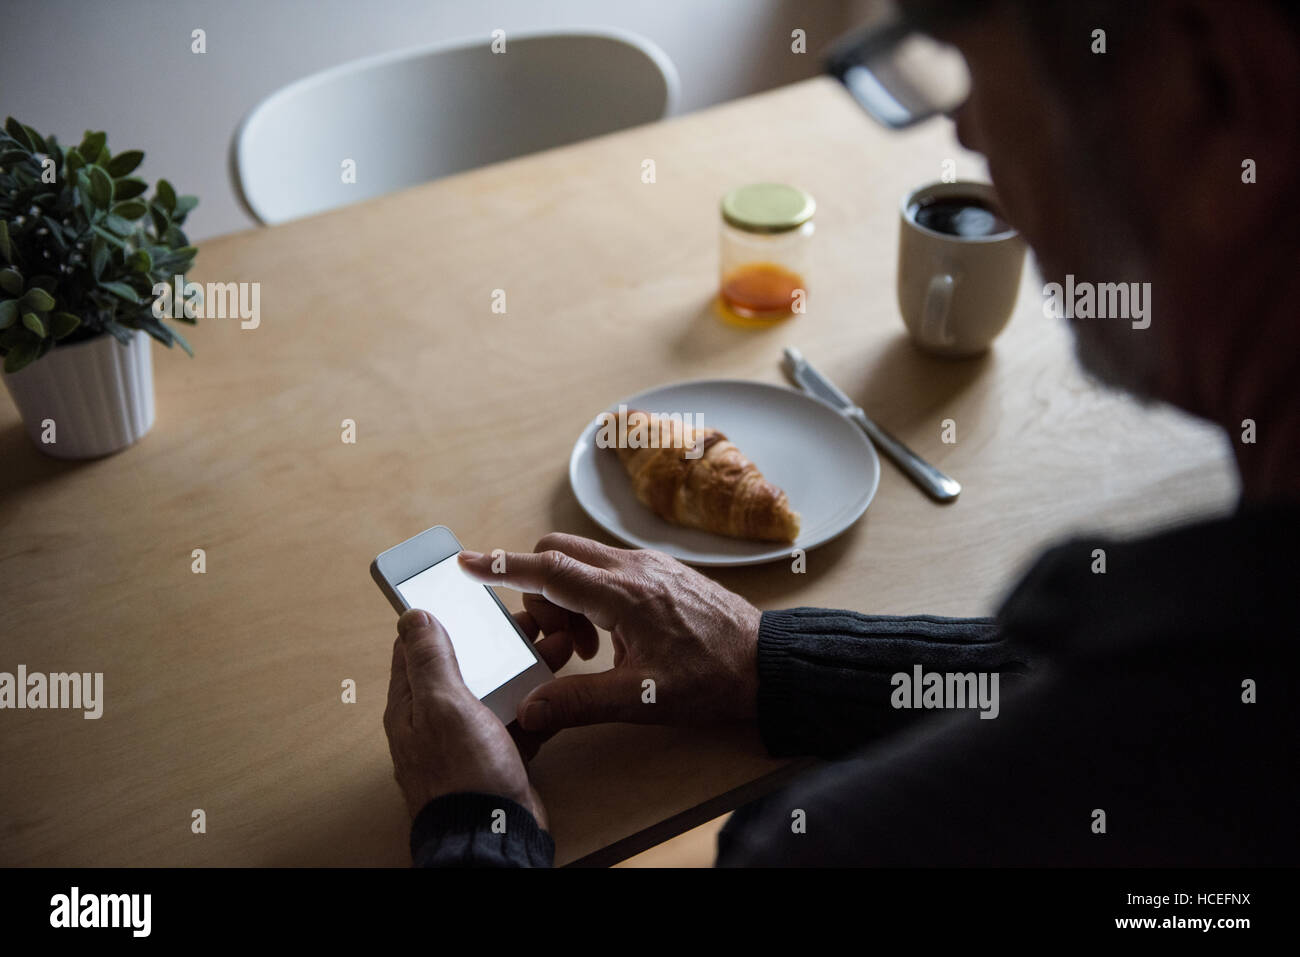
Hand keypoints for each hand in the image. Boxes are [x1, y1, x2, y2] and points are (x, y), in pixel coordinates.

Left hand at [383, 608, 546, 825]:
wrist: (492, 835)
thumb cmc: (460, 776)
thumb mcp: (441, 704)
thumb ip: (429, 659)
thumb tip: (413, 617)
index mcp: (412, 705)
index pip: (419, 649)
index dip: (444, 618)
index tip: (469, 598)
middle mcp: (437, 721)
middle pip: (467, 666)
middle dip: (499, 640)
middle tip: (530, 621)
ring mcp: (470, 740)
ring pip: (499, 690)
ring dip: (526, 667)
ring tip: (555, 647)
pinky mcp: (500, 757)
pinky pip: (520, 720)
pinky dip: (539, 703)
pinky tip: (558, 689)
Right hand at [458, 533, 761, 734]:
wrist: (767, 663)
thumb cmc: (711, 679)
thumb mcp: (643, 700)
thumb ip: (579, 703)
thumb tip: (529, 710)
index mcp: (622, 593)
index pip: (547, 569)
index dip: (502, 566)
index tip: (466, 563)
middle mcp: (632, 568)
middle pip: (558, 554)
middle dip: (539, 591)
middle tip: (558, 642)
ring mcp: (648, 565)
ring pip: (582, 561)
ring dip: (568, 598)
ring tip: (590, 651)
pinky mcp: (660, 572)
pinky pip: (607, 569)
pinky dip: (593, 596)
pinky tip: (613, 641)